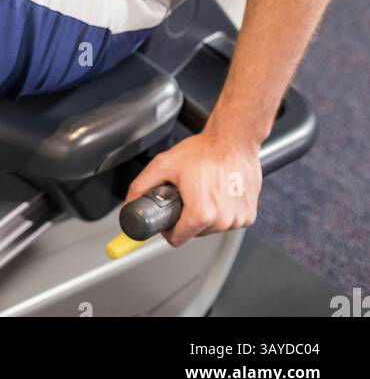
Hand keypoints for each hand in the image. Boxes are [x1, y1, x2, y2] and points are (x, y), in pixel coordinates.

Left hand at [122, 131, 262, 248]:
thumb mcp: (165, 164)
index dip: (168, 229)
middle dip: (188, 217)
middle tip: (188, 194)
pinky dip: (224, 210)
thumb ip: (142, 186)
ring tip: (205, 190)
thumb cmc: (204, 150)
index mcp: (201, 214)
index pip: (177, 239)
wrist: (234, 139)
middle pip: (195, 233)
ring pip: (213, 227)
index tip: (169, 216)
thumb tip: (128, 204)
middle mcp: (222, 221)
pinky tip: (221, 192)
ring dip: (207, 214)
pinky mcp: (250, 214)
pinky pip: (230, 220)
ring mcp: (238, 219)